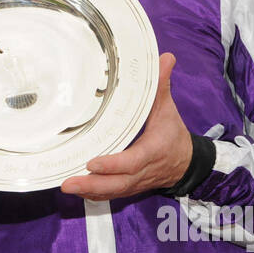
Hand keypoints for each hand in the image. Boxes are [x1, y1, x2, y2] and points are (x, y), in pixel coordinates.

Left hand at [60, 53, 191, 200]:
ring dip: (89, 191)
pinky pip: (111, 195)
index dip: (114, 165)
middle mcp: (143, 171)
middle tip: (68, 183)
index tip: (93, 163)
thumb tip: (165, 57)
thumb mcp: (168, 108)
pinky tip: (76, 190)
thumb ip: (161, 85)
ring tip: (66, 186)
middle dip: (93, 184)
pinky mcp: (129, 188)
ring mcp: (135, 183)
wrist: (186, 163)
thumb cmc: (173, 133)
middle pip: (118, 183)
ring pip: (113, 192)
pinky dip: (93, 194)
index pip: (132, 162)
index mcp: (153, 151)